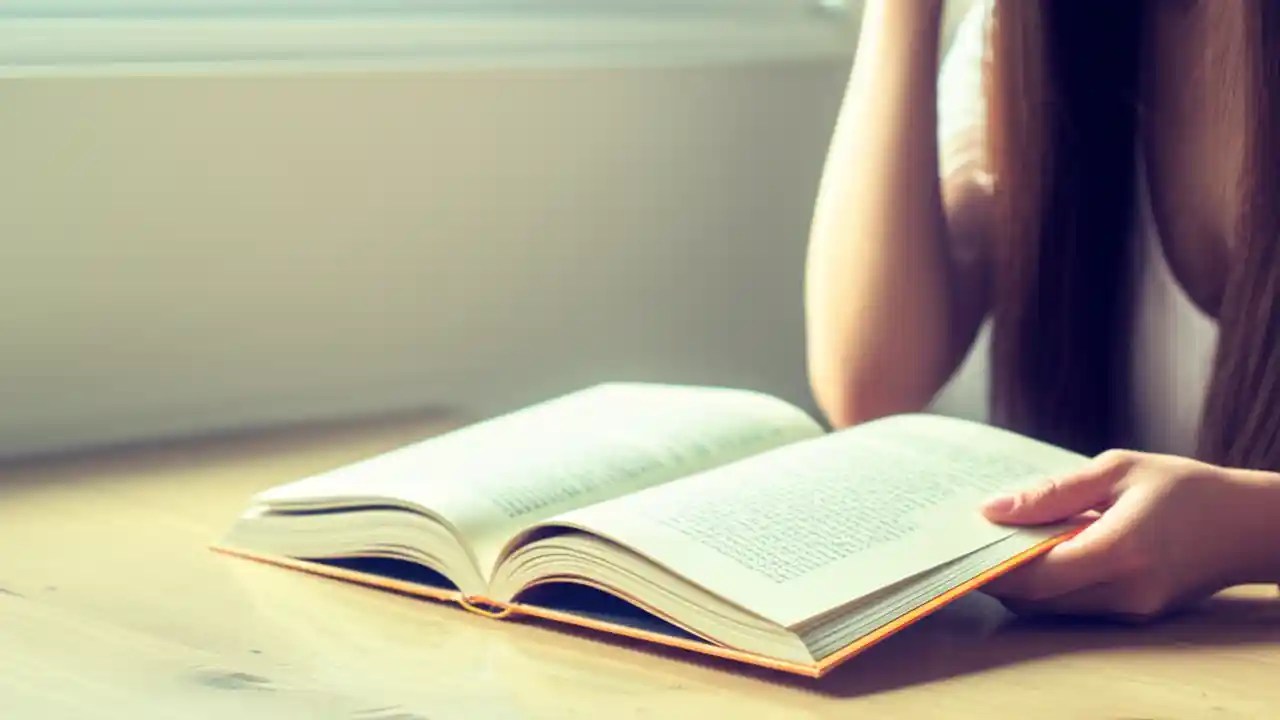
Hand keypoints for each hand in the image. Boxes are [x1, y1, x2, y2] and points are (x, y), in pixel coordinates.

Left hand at [979, 450, 1279, 619]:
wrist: (1248, 525)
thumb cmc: (1185, 488)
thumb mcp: (1118, 471)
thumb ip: (1053, 492)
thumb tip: (993, 509)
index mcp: (1121, 550)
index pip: (1037, 575)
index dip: (992, 567)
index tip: (959, 545)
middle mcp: (1126, 590)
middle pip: (1037, 599)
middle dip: (997, 576)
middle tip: (968, 544)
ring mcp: (1132, 609)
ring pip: (1052, 608)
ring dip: (1020, 583)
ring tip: (997, 544)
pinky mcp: (1135, 614)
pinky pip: (1076, 606)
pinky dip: (1048, 586)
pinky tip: (1037, 554)